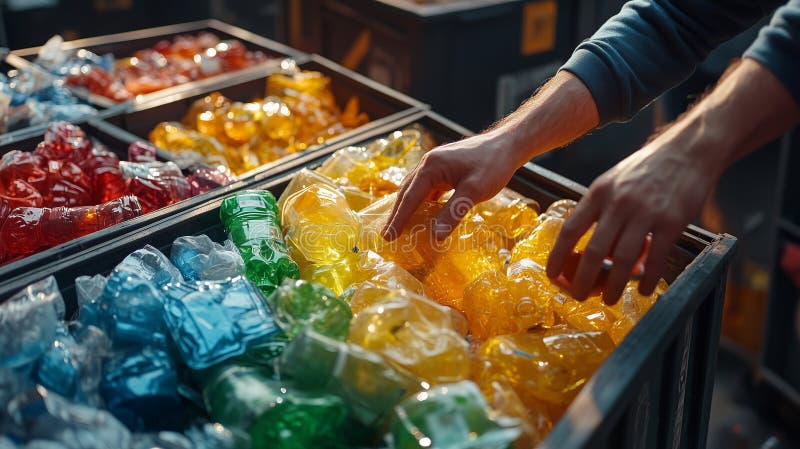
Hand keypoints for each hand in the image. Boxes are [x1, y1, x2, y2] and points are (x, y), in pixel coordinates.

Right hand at [382, 131, 523, 240]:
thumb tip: (435, 237)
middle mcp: (428, 163)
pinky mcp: (444, 169)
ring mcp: (436, 165)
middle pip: (407, 192)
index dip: (399, 219)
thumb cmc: (493, 165)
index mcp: (431, 166)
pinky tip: (423, 215)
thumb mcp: (473, 191)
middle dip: (397, 214)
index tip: (388, 237)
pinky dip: (422, 202)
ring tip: (401, 228)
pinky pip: (427, 188)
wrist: (508, 145)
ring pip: (416, 189)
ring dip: (408, 208)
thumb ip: (452, 213)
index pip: (410, 197)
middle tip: (388, 236)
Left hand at [546, 136, 718, 303]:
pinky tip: (641, 289)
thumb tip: (588, 245)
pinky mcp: (672, 221)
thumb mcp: (613, 181)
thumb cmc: (646, 169)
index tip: (551, 274)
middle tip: (579, 296)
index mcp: (599, 192)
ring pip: (624, 259)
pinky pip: (656, 258)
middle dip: (583, 279)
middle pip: (595, 250)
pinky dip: (647, 279)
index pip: (571, 229)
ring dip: (614, 285)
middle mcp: (619, 203)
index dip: (557, 255)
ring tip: (608, 299)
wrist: (688, 150)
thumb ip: (600, 209)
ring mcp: (646, 212)